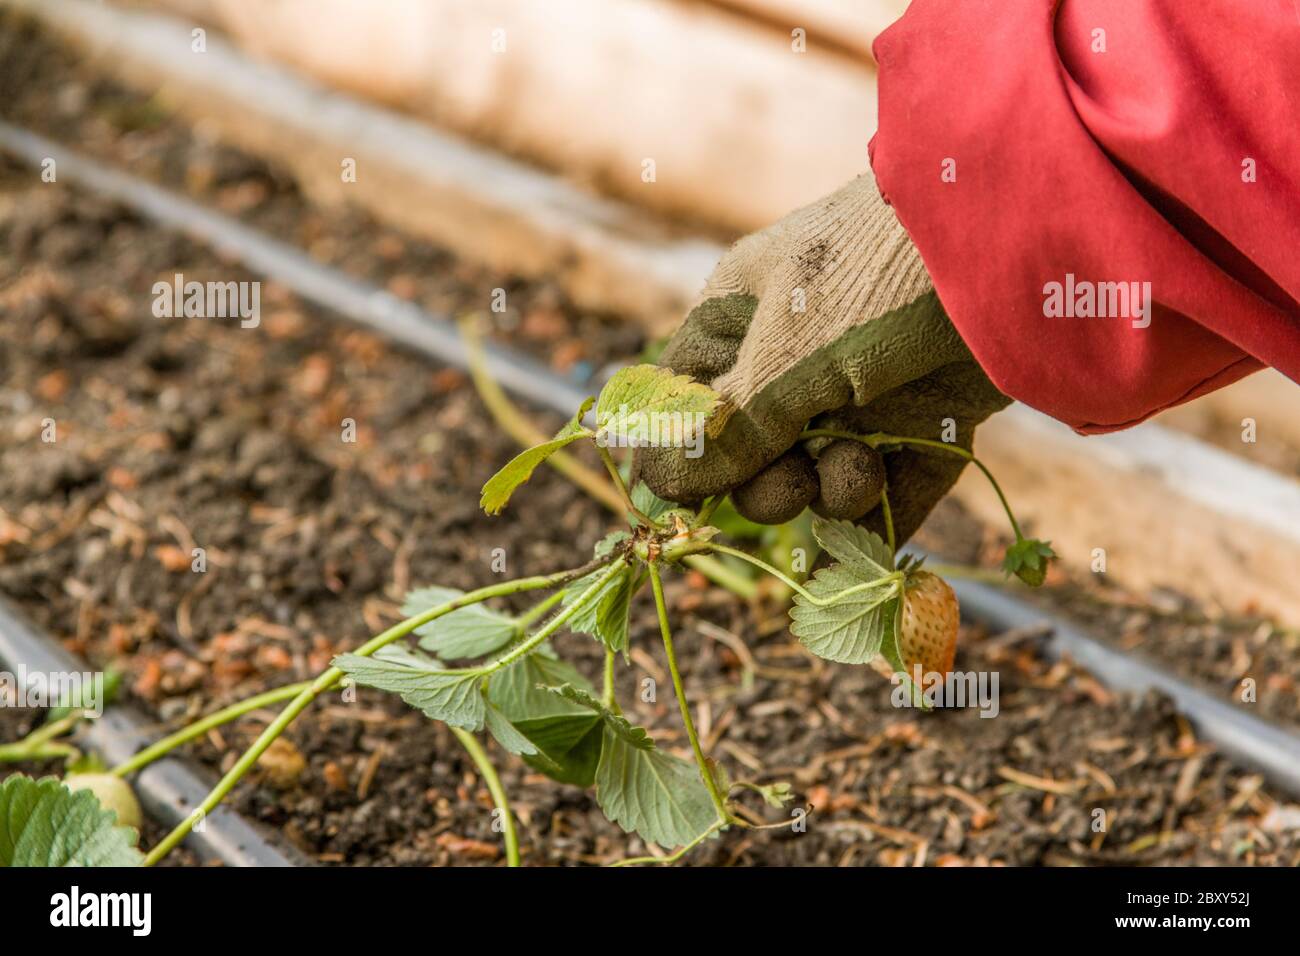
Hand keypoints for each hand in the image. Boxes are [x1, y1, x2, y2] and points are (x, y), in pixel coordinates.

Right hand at [637, 172, 1008, 543]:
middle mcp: (798, 356)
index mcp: (743, 317)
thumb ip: (729, 427)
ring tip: (856, 473)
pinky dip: (885, 514)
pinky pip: (894, 483)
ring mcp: (867, 388)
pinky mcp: (932, 417)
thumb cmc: (878, 275)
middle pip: (755, 452)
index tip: (689, 499)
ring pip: (822, 472)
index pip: (688, 397)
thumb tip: (656, 483)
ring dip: (831, 490)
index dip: (686, 450)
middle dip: (768, 480)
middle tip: (791, 481)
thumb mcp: (789, 352)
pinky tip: (874, 542)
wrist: (1025, 236)